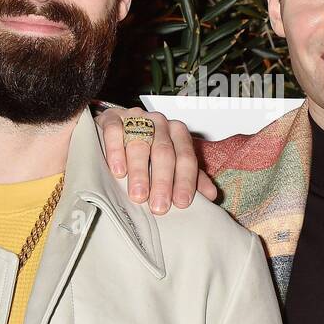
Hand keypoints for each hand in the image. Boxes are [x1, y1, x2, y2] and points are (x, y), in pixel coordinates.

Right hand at [96, 107, 217, 213]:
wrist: (118, 126)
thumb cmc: (148, 149)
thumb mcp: (172, 161)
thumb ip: (191, 176)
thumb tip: (211, 195)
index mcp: (178, 132)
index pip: (186, 156)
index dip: (185, 180)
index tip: (181, 202)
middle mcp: (159, 123)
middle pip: (164, 152)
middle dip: (162, 181)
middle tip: (159, 206)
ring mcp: (135, 118)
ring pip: (140, 143)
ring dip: (140, 172)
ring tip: (139, 195)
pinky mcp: (112, 118)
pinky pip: (115, 131)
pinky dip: (116, 151)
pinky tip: (118, 171)